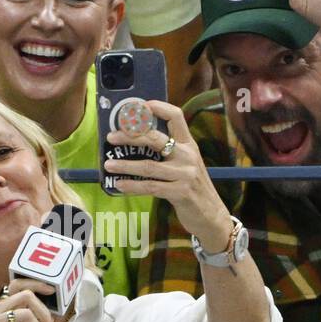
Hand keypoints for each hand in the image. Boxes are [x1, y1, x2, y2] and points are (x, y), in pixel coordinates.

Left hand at [105, 101, 232, 251]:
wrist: (212, 215)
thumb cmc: (194, 188)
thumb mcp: (187, 164)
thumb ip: (170, 152)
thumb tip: (138, 141)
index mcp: (189, 144)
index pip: (176, 116)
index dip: (157, 107)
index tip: (139, 106)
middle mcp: (188, 156)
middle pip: (155, 138)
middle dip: (130, 136)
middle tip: (111, 137)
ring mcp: (184, 175)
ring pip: (148, 166)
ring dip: (125, 165)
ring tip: (108, 164)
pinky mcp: (180, 193)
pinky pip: (150, 187)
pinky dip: (133, 186)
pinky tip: (120, 185)